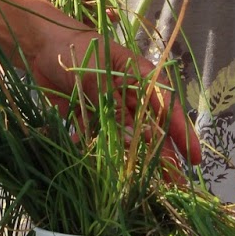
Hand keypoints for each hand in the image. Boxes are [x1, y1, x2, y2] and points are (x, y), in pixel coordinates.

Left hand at [28, 23, 201, 168]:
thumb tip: (131, 135)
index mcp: (140, 76)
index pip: (167, 105)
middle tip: (176, 185)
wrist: (41, 47)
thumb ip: (112, 100)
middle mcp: (130, 95)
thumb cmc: (75, 47)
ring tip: (146, 188)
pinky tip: (98, 167)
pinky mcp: (92, 120)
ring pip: (129, 139)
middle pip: (151, 128)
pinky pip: (101, 141)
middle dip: (164, 156)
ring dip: (135, 161)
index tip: (193, 157)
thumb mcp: (95, 69)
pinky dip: (100, 153)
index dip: (182, 132)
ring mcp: (111, 109)